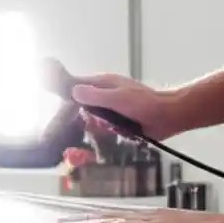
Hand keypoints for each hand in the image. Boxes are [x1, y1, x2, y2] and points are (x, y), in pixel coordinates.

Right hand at [72, 74, 187, 140]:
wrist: (167, 117)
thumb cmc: (145, 104)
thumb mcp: (117, 98)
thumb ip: (95, 95)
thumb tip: (73, 91)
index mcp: (102, 83)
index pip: (75, 84)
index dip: (64, 93)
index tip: (55, 106)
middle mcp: (103, 94)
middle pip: (80, 103)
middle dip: (78, 116)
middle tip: (79, 126)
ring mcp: (109, 107)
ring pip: (89, 117)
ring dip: (92, 126)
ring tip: (96, 133)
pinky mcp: (116, 120)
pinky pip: (100, 127)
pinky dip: (100, 133)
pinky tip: (101, 139)